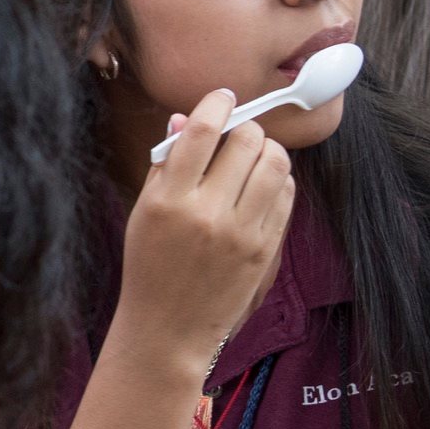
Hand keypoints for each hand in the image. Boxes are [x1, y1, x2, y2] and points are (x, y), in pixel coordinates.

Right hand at [112, 89, 294, 371]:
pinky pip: (285, 195)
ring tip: (252, 160)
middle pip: (246, 140)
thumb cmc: (149, 267)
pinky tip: (260, 187)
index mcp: (169, 200)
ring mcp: (241, 233)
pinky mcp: (265, 249)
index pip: (202, 132)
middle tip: (236, 138)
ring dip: (266, 151)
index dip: (216, 105)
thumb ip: (165, 164)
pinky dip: (278, 181)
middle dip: (244, 130)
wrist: (168, 329)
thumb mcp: (144, 212)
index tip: (222, 99)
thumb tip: (186, 119)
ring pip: (275, 163)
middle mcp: (207, 213)